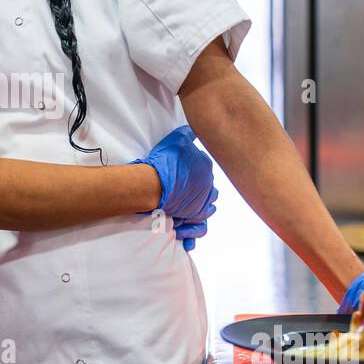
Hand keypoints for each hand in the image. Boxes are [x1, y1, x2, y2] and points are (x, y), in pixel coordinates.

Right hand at [132, 126, 217, 248]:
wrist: (152, 185)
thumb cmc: (163, 162)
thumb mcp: (176, 140)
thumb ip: (188, 134)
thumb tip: (193, 130)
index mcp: (206, 169)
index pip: (206, 167)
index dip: (197, 168)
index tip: (187, 169)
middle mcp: (207, 189)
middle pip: (211, 190)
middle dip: (204, 189)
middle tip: (192, 189)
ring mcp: (200, 206)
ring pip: (208, 210)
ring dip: (203, 208)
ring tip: (196, 208)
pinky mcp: (190, 220)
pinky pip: (197, 229)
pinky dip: (194, 231)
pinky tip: (190, 233)